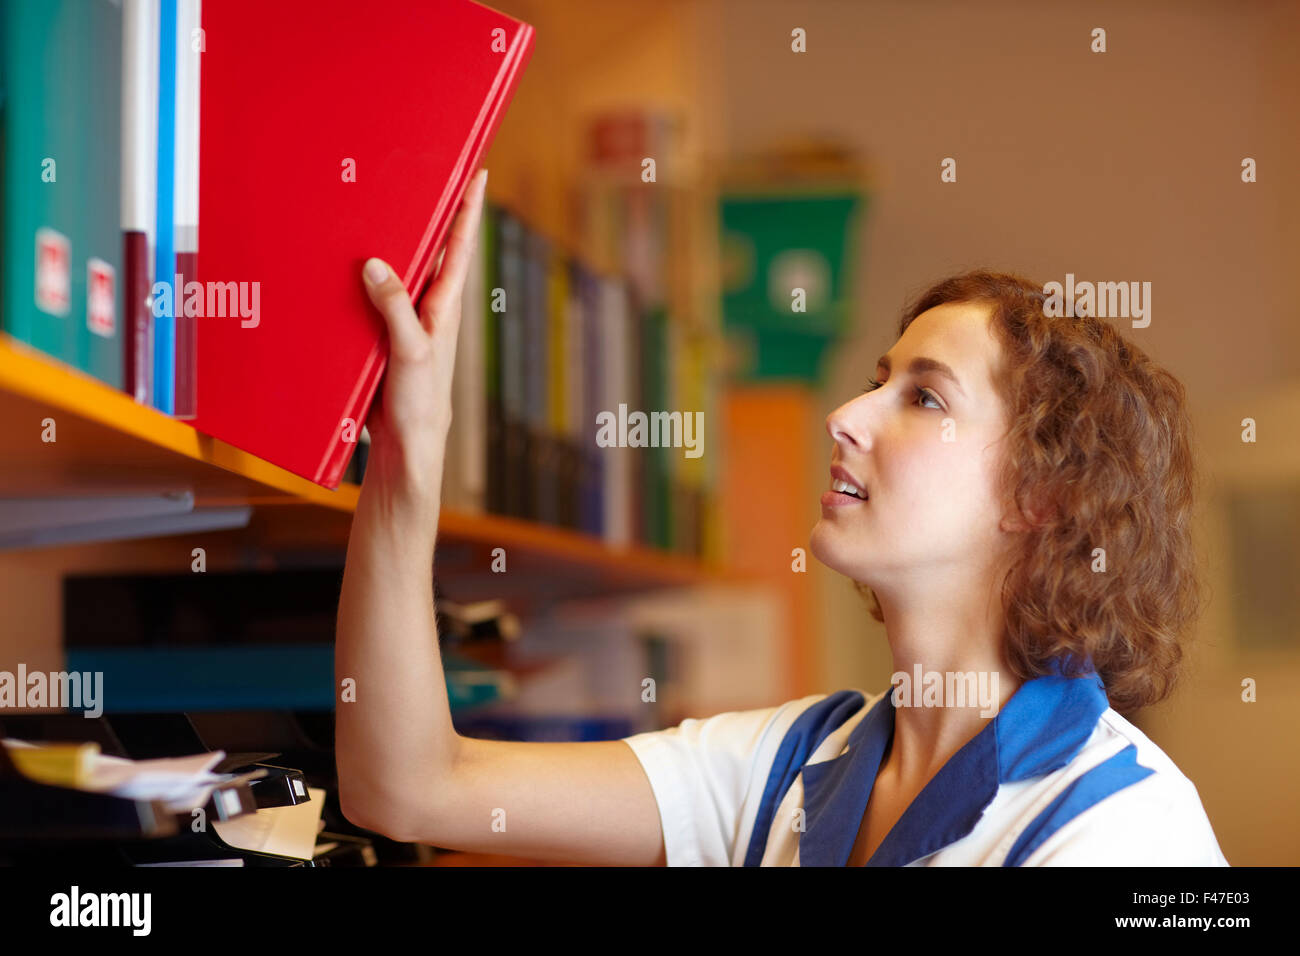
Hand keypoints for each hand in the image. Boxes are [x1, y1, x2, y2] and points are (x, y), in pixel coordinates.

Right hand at [361, 168, 487, 486]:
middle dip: (427, 213)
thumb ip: (395, 308)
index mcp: (443, 307)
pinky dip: (356, 279)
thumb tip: (375, 263)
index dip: (468, 210)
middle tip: (420, 171)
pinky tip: (337, 265)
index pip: (458, 247)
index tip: (476, 172)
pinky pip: (367, 298)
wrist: (403, 449)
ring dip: (385, 242)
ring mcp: (402, 322)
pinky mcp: (379, 337)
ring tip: (374, 203)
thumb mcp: (411, 353)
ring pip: (394, 272)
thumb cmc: (420, 405)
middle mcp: (426, 308)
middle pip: (427, 251)